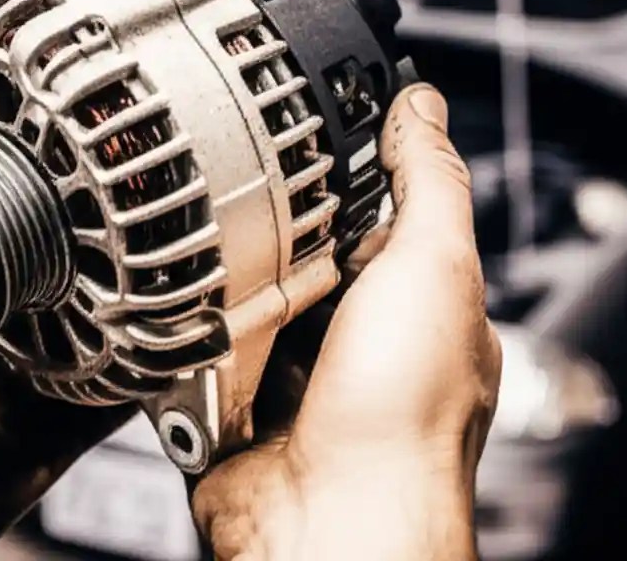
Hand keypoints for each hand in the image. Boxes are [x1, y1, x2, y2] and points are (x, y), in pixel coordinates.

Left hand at [0, 83, 131, 557]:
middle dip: (96, 243)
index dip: (32, 187)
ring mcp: (21, 380)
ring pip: (96, 331)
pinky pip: (111, 399)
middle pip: (59, 273)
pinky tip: (167, 337)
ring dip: (130, 303)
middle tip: (135, 202)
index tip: (64, 147)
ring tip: (169, 259)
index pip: (0, 220)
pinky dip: (144, 373)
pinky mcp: (50, 431)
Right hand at [191, 83, 502, 559]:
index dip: (347, 176)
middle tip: (241, 187)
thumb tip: (421, 107)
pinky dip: (195, 336)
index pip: (379, 216)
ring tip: (212, 251)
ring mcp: (295, 376)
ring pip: (248, 301)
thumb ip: (428, 184)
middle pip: (303, 255)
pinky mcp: (239, 404)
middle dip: (274, 229)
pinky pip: (205, 350)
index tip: (307, 131)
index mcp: (416, 306)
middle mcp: (357, 342)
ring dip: (231, 285)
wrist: (331, 522)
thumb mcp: (433, 268)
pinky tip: (192, 317)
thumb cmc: (404, 422)